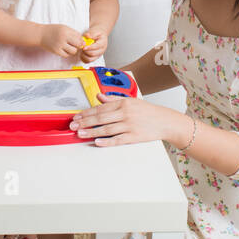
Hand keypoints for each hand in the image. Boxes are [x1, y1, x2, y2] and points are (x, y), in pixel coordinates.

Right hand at [40, 24, 84, 58]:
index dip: (80, 39)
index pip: (79, 37)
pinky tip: (64, 50)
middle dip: (78, 45)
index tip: (79, 40)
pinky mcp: (56, 51)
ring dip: (73, 50)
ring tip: (69, 47)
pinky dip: (67, 53)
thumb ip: (72, 33)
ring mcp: (59, 45)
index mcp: (66, 31)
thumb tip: (82, 40)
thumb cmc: (52, 30)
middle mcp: (63, 38)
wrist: (40, 34)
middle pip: (78, 44)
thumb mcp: (63, 27)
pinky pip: (66, 55)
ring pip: (73, 51)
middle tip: (75, 45)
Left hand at [69, 92, 189, 147]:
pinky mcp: (134, 137)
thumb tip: (99, 96)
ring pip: (106, 129)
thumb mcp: (132, 101)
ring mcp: (130, 125)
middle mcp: (125, 113)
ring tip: (80, 134)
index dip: (87, 112)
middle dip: (85, 122)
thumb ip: (114, 99)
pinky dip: (106, 141)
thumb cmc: (148, 112)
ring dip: (91, 132)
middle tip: (73, 125)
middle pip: (101, 118)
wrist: (166, 121)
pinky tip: (97, 142)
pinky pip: (117, 139)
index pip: (101, 107)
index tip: (76, 116)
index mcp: (124, 103)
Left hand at [78, 30, 107, 63]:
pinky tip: (82, 53)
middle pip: (93, 54)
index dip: (89, 47)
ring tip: (82, 50)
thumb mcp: (95, 30)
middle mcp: (101, 51)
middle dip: (85, 51)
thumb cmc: (97, 33)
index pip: (96, 47)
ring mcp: (98, 55)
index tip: (84, 46)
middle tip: (81, 47)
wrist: (99, 36)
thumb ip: (91, 33)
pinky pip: (87, 61)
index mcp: (103, 43)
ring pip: (90, 59)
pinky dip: (83, 58)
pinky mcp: (94, 58)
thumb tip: (88, 36)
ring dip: (84, 55)